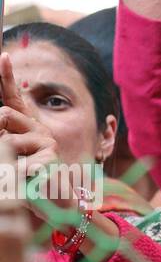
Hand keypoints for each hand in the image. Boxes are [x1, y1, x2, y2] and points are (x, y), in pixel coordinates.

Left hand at [0, 53, 63, 224]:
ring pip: (9, 139)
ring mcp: (45, 143)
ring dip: (4, 160)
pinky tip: (26, 181)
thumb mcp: (8, 157)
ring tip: (14, 174)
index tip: (2, 56)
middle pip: (4, 114)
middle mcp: (37, 129)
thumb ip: (4, 139)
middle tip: (6, 153)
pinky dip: (17, 176)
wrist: (54, 206)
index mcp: (25, 126)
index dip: (6, 76)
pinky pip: (21, 162)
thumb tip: (0, 119)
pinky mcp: (49, 160)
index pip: (13, 97)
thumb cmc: (25, 182)